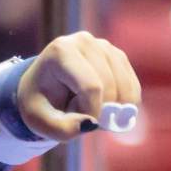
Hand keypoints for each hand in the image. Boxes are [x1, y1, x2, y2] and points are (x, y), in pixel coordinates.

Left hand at [18, 32, 141, 141]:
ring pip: (124, 87)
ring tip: (87, 109)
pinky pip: (131, 87)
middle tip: (80, 116)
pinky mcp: (117, 56)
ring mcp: (104, 46)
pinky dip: (123, 105)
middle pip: (109, 85)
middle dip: (100, 111)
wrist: (43, 88)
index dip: (92, 112)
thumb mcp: (39, 121)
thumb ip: (61, 128)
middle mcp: (84, 41)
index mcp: (61, 51)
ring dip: (112, 109)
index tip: (80, 123)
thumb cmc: (39, 103)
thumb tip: (92, 124)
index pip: (90, 86)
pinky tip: (104, 108)